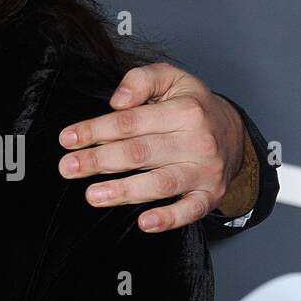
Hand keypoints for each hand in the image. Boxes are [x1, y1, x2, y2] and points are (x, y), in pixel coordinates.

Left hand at [56, 63, 251, 231]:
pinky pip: (191, 210)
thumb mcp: (170, 78)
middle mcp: (197, 142)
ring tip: (92, 195)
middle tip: (68, 167)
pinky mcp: (211, 194)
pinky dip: (170, 219)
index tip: (67, 139)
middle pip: (139, 153)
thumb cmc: (191, 104)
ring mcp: (205, 171)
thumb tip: (117, 101)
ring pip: (160, 183)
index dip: (95, 130)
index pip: (130, 122)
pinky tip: (144, 223)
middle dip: (99, 161)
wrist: (233, 131)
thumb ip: (141, 80)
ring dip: (124, 191)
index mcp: (184, 111)